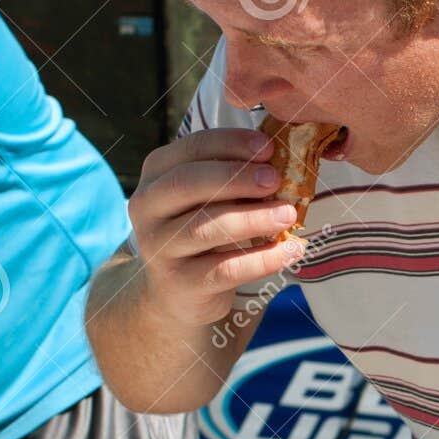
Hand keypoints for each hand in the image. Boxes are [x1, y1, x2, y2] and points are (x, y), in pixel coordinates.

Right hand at [128, 127, 305, 326]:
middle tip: (276, 179)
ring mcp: (160, 247)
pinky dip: (262, 259)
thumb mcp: (207, 200)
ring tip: (288, 215)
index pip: (192, 148)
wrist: (174, 294)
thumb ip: (232, 178)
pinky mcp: (180, 283)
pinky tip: (290, 250)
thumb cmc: (200, 233)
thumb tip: (280, 161)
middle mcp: (148, 208)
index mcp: (156, 175)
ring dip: (253, 218)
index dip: (231, 144)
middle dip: (236, 177)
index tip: (268, 146)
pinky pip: (225, 269)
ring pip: (205, 227)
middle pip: (188, 183)